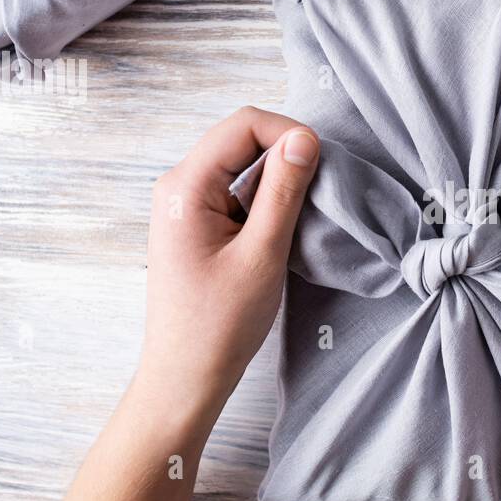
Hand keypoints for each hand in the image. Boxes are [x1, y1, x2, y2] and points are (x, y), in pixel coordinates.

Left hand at [138, 107, 318, 421]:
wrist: (186, 375)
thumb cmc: (220, 325)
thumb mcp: (262, 254)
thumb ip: (283, 192)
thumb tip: (303, 138)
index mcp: (184, 187)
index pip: (242, 125)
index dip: (288, 132)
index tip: (322, 163)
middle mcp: (178, 187)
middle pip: (241, 139)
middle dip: (285, 154)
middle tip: (320, 191)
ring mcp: (186, 205)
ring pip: (242, 166)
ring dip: (278, 181)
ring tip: (302, 217)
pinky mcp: (198, 224)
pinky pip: (238, 192)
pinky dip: (266, 201)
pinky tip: (283, 231)